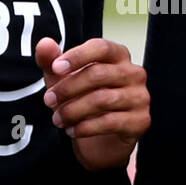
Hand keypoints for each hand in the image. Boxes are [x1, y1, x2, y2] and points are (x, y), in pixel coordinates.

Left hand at [36, 37, 149, 171]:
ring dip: (73, 111)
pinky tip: (72, 130)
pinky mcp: (140, 121)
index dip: (77, 56)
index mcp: (119, 55)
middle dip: (67, 88)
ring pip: (102, 100)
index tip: (55, 68)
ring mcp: (140, 97)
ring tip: (57, 119)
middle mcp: (134, 73)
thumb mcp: (63, 79)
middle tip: (48, 100)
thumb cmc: (84, 99)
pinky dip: (85, 127)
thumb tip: (44, 44)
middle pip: (98, 74)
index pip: (101, 47)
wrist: (102, 140)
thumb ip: (52, 61)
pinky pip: (109, 122)